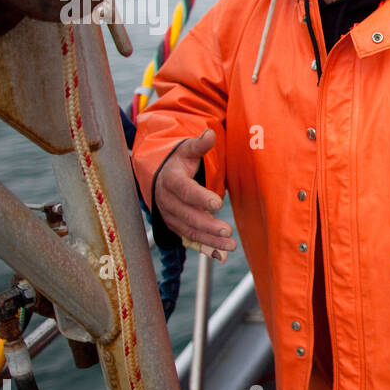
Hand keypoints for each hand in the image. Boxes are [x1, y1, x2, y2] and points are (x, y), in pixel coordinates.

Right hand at [154, 129, 236, 259]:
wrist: (159, 177)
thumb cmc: (178, 162)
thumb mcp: (186, 150)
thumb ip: (199, 145)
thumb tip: (210, 133)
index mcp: (171, 181)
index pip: (185, 191)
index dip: (200, 198)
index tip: (218, 204)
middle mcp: (167, 202)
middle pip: (188, 216)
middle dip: (207, 225)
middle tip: (227, 232)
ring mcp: (171, 217)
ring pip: (190, 231)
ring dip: (209, 241)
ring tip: (230, 246)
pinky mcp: (176, 227)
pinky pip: (190, 240)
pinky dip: (205, 249)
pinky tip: (222, 256)